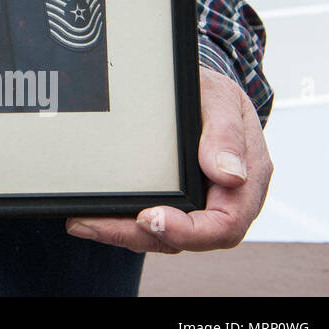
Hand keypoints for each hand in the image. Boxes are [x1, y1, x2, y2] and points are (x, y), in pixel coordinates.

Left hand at [66, 67, 271, 252]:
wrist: (198, 89)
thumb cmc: (213, 96)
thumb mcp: (222, 100)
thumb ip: (226, 135)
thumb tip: (230, 175)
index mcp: (246, 183)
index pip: (225, 225)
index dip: (188, 231)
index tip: (150, 217)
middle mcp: (222, 201)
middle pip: (186, 239)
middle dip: (138, 235)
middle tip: (95, 224)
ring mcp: (197, 205)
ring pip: (163, 237)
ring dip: (121, 233)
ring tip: (82, 222)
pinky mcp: (173, 202)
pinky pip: (150, 223)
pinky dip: (120, 222)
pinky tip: (90, 215)